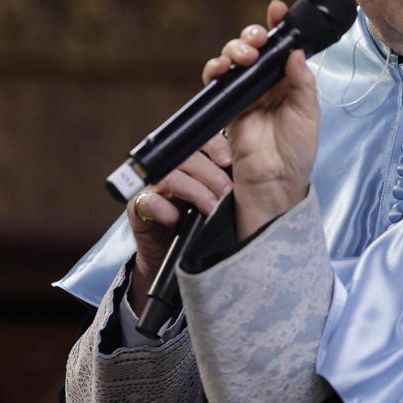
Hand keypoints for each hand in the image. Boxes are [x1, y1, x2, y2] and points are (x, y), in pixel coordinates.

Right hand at [126, 134, 232, 312]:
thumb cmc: (204, 227)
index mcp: (194, 162)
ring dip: (192, 190)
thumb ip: (234, 184)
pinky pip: (146, 200)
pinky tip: (175, 219)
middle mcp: (172, 169)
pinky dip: (162, 208)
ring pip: (169, 175)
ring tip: (209, 208)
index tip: (229, 160)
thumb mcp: (223, 203)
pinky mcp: (139, 208)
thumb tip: (262, 173)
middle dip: (211, 174)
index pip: (201, 140)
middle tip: (227, 193)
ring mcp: (154, 187)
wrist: (175, 262)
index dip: (215, 146)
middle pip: (187, 155)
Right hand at [200, 0, 318, 238]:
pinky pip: (217, 80)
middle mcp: (266, 82)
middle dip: (252, 34)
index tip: (277, 9)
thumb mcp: (309, 113)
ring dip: (236, 48)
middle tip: (258, 39)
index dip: (279, 24)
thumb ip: (301, 81)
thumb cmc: (296, 151)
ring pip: (234, 58)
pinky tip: (223, 68)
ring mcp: (245, 92)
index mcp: (290, 79)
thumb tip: (294, 50)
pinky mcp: (227, 104)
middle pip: (254, 46)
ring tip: (245, 54)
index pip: (282, 45)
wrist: (276, 181)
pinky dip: (216, 68)